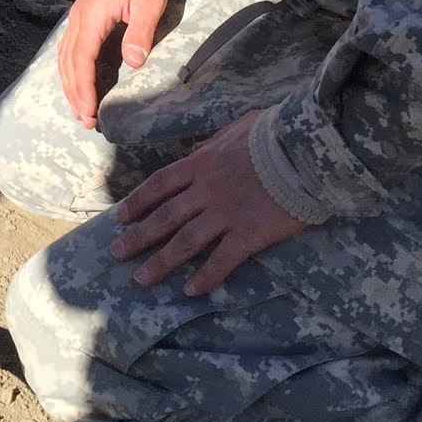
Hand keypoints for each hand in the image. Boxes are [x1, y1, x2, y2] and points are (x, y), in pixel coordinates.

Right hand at [56, 0, 169, 128]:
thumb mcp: (149, 2)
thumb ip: (140, 32)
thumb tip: (134, 62)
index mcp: (92, 15)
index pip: (82, 57)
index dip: (83, 86)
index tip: (89, 110)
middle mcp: (78, 18)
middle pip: (68, 62)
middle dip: (74, 93)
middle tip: (85, 120)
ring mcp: (77, 18)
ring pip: (65, 58)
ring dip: (70, 85)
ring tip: (80, 110)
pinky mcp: (82, 19)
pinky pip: (69, 50)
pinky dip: (71, 71)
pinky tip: (77, 85)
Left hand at [109, 111, 306, 296]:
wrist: (305, 151)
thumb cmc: (275, 134)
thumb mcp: (236, 129)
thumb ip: (214, 144)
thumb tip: (198, 152)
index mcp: (201, 164)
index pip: (159, 185)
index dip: (138, 202)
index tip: (121, 218)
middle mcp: (206, 191)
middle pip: (164, 217)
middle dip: (138, 237)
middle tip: (116, 254)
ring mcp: (225, 214)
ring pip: (185, 242)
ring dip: (161, 262)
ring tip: (140, 279)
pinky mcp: (249, 234)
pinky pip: (222, 259)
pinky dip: (206, 276)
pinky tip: (191, 291)